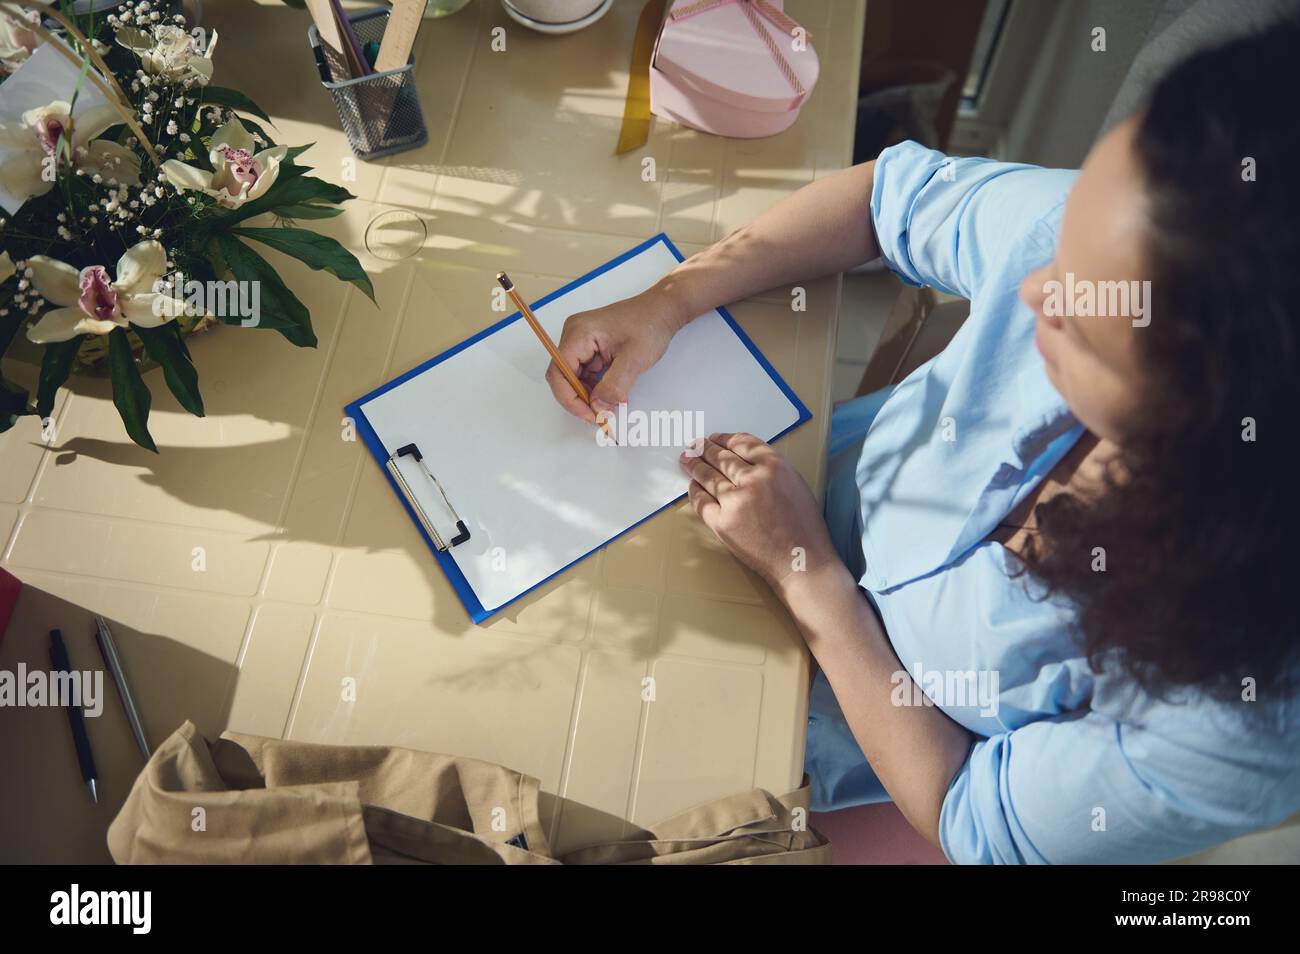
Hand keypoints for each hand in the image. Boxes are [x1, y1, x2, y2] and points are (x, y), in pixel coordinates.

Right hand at [547, 284, 685, 422]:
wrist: (663, 309)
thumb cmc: (650, 325)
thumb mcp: (634, 360)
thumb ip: (613, 386)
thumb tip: (598, 408)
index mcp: (579, 333)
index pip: (559, 372)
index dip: (569, 399)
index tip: (588, 415)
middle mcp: (574, 336)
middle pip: (564, 377)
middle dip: (580, 399)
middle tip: (600, 416)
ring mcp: (582, 341)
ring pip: (576, 378)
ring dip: (590, 395)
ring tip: (612, 405)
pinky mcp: (592, 347)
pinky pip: (587, 373)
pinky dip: (598, 387)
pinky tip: (614, 394)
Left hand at [679, 433, 838, 590]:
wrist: (800, 561)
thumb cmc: (804, 527)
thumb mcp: (795, 484)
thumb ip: (771, 469)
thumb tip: (744, 461)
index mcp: (775, 466)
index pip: (742, 443)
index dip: (725, 439)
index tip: (716, 439)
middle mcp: (752, 479)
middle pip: (722, 458)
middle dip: (706, 449)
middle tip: (695, 446)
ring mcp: (734, 501)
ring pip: (708, 476)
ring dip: (695, 466)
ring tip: (687, 460)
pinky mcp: (721, 522)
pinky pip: (701, 501)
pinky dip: (695, 491)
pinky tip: (692, 486)